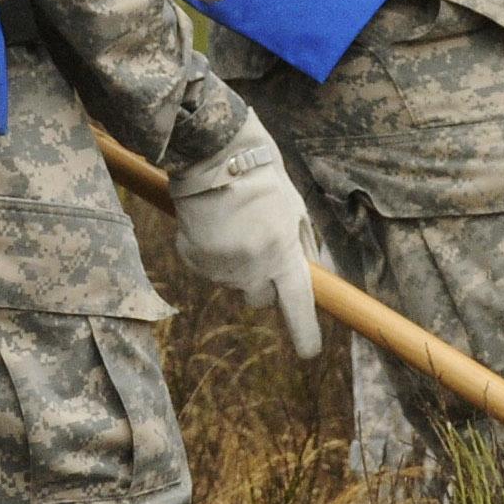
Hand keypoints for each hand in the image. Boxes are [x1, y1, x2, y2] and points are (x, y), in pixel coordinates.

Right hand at [167, 120, 323, 357]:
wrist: (214, 153)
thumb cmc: (262, 175)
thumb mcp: (294, 208)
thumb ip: (300, 244)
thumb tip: (309, 271)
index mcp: (282, 254)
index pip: (297, 305)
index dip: (305, 331)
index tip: (309, 351)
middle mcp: (251, 267)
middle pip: (261, 299)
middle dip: (264, 284)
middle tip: (260, 248)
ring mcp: (219, 266)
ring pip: (232, 282)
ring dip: (236, 265)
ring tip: (234, 226)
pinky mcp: (193, 258)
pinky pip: (207, 269)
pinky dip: (211, 253)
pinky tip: (213, 225)